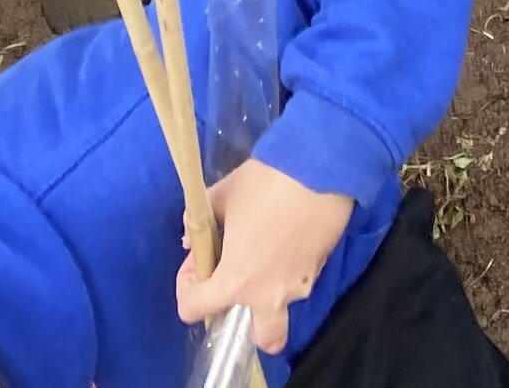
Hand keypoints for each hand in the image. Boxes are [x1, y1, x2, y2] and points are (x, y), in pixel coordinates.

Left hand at [176, 158, 356, 347]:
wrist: (321, 167)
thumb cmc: (266, 182)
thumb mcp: (225, 192)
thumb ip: (200, 218)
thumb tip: (191, 233)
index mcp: (235, 281)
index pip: (194, 309)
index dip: (187, 287)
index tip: (196, 262)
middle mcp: (267, 296)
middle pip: (262, 339)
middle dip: (248, 321)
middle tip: (240, 283)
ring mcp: (299, 286)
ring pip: (283, 306)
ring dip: (271, 291)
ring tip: (268, 252)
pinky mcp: (320, 267)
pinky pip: (300, 280)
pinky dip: (291, 267)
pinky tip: (290, 234)